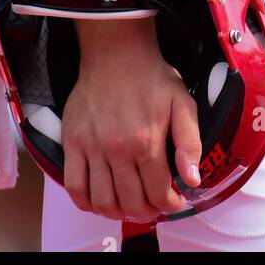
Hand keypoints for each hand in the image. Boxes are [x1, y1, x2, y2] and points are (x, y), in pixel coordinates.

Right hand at [61, 18, 202, 220]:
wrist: (116, 52)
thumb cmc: (151, 76)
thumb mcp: (183, 103)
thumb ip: (190, 143)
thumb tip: (193, 179)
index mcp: (146, 140)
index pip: (158, 193)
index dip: (170, 205)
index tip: (173, 202)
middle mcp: (117, 148)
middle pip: (131, 202)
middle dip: (146, 211)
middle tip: (152, 205)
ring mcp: (92, 147)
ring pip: (102, 201)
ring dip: (118, 212)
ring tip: (128, 204)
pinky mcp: (72, 143)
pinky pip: (74, 187)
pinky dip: (85, 203)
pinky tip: (98, 200)